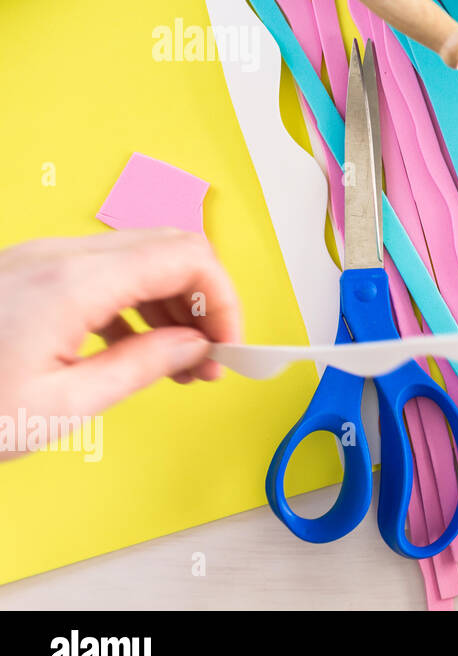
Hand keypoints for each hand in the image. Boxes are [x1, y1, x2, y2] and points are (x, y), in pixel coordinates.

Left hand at [0, 230, 241, 455]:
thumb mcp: (60, 406)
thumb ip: (138, 367)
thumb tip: (194, 347)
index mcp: (72, 283)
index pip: (187, 258)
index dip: (223, 300)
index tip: (228, 345)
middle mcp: (59, 256)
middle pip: (170, 249)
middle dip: (206, 300)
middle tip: (212, 355)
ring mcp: (43, 259)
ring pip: (142, 257)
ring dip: (175, 302)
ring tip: (180, 360)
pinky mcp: (31, 272)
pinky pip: (106, 270)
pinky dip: (138, 302)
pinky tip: (137, 347)